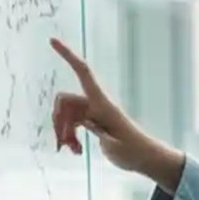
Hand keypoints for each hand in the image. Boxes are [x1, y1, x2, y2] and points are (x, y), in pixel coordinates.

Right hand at [50, 38, 184, 190]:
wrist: (146, 158)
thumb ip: (98, 131)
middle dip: (59, 122)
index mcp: (102, 103)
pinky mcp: (92, 122)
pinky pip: (71, 123)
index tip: (52, 41)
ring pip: (66, 115)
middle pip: (65, 101)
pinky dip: (69, 137)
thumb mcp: (113, 144)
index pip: (83, 72)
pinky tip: (76, 151)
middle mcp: (96, 104)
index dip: (68, 56)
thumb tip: (82, 120)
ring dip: (64, 133)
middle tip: (65, 145)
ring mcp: (93, 113)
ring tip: (74, 151)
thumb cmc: (134, 151)